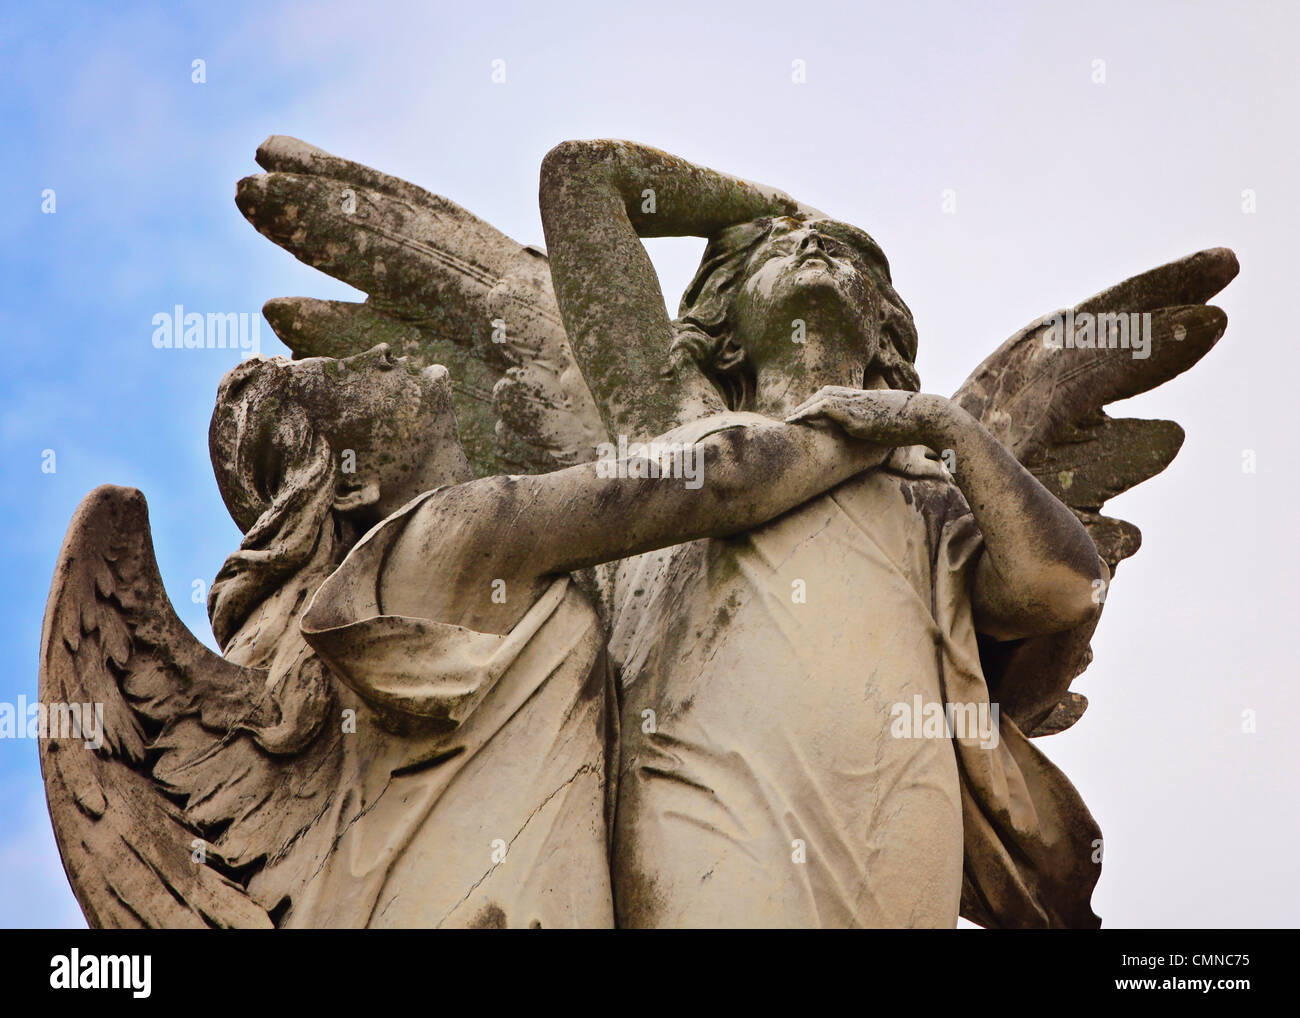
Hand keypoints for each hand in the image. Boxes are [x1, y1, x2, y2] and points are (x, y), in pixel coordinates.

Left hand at [784, 387, 952, 447]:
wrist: (927, 416)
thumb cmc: (916, 422)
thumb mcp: (894, 421)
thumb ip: (881, 424)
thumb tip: (882, 435)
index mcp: (866, 397)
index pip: (836, 392)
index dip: (819, 400)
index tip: (806, 410)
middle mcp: (858, 397)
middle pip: (824, 392)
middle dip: (806, 402)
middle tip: (790, 415)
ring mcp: (855, 403)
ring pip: (820, 398)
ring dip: (801, 408)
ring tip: (787, 420)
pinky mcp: (854, 414)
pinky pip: (823, 408)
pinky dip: (806, 412)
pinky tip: (794, 420)